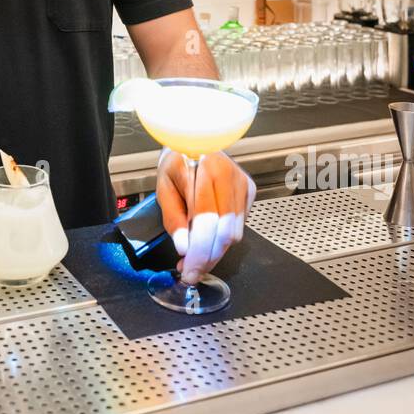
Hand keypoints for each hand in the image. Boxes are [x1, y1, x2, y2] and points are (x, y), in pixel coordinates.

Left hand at [155, 149, 255, 284]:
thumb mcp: (164, 188)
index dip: (198, 251)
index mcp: (202, 169)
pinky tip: (208, 239)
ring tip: (197, 258)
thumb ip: (172, 218)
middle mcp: (228, 174)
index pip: (205, 220)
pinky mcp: (249, 189)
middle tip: (192, 272)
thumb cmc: (176, 165)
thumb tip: (184, 248)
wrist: (195, 141)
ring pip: (234, 233)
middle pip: (223, 231)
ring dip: (215, 252)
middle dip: (207, 258)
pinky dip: (223, 239)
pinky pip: (239, 225)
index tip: (188, 270)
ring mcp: (242, 182)